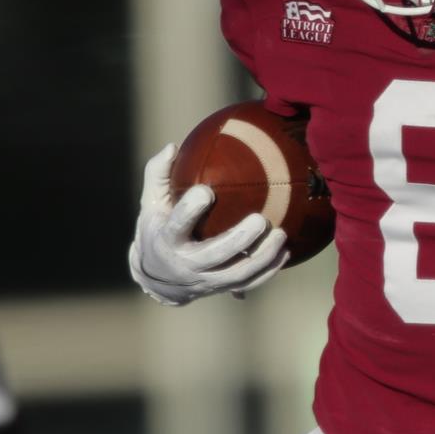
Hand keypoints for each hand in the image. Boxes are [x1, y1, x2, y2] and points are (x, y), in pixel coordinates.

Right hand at [128, 144, 288, 306]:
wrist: (157, 277)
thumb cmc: (157, 228)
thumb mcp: (150, 203)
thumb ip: (158, 174)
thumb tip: (172, 146)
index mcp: (167, 239)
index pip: (178, 225)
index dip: (190, 210)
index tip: (206, 191)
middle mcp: (186, 263)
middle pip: (215, 255)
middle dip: (239, 239)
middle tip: (260, 219)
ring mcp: (206, 279)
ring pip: (237, 273)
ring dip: (261, 257)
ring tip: (281, 235)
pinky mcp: (221, 287)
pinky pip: (248, 283)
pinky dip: (268, 271)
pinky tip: (285, 253)